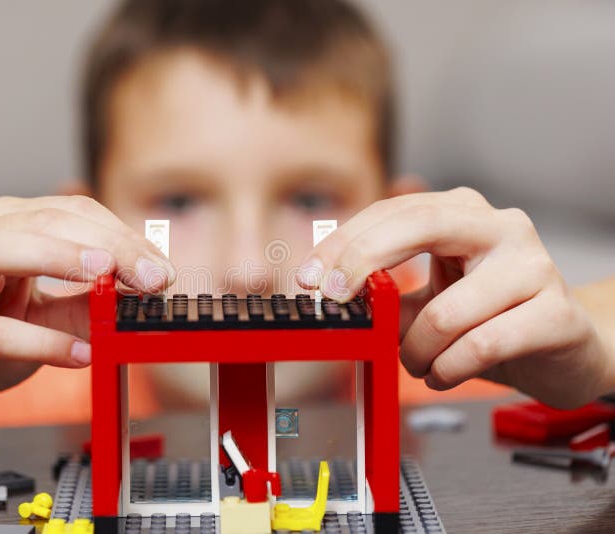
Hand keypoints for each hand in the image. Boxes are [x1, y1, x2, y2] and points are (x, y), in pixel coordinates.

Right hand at [0, 196, 173, 430]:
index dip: (123, 236)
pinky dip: (39, 342)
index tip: (163, 269)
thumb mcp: (46, 319)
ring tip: (105, 277)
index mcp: (4, 229)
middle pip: (45, 222)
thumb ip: (90, 305)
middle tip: (153, 277)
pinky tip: (79, 354)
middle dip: (108, 245)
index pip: (72, 214)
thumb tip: (145, 295)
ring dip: (59, 258)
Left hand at [297, 187, 610, 407]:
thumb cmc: (492, 320)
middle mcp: (500, 228)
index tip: (309, 279)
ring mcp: (533, 266)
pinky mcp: (556, 314)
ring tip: (421, 364)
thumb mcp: (431, 303)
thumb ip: (388, 299)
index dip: (345, 244)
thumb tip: (338, 301)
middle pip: (418, 225)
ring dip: (415, 353)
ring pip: (444, 312)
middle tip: (335, 302)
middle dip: (362, 262)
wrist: (565, 350)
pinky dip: (449, 370)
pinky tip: (447, 374)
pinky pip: (480, 346)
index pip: (392, 212)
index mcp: (464, 215)